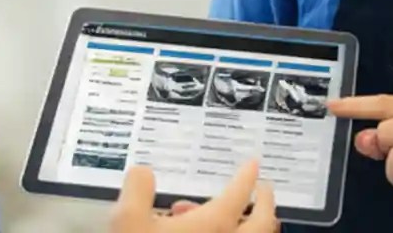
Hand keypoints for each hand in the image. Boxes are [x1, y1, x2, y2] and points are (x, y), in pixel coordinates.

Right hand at [110, 160, 277, 232]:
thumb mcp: (127, 223)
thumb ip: (137, 190)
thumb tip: (144, 172)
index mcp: (216, 224)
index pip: (240, 192)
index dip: (247, 175)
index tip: (252, 165)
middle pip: (265, 221)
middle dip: (265, 202)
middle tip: (262, 190)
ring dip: (249, 228)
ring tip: (224, 221)